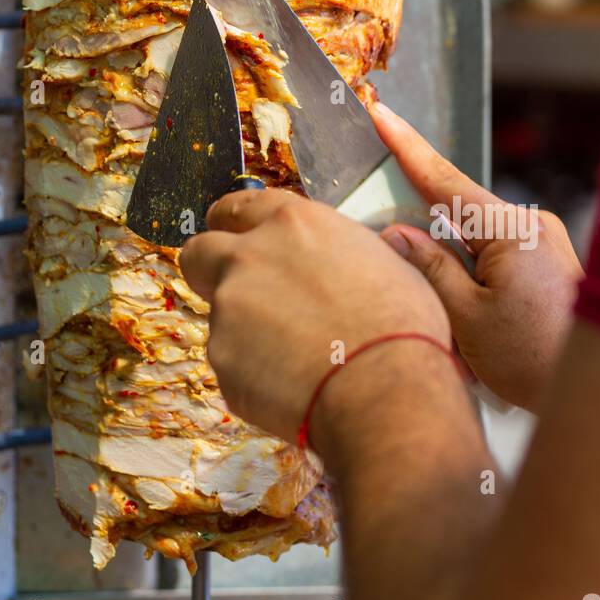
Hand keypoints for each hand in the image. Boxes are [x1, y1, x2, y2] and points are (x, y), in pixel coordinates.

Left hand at [180, 188, 449, 445]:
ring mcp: (228, 308)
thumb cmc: (400, 325)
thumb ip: (334, 250)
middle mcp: (249, 257)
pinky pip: (231, 361)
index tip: (232, 235)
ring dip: (245, 328)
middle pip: (200, 252)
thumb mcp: (379, 260)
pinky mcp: (222, 359)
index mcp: (291, 223)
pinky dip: (252, 371)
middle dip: (210, 269)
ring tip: (295, 355)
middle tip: (241, 293)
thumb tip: (330, 259)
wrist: (386, 393)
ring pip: (220, 313)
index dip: (231, 224)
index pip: (237, 207)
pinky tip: (292, 384)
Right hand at [369, 101, 582, 411]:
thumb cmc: (537, 360)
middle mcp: (529, 224)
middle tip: (393, 262)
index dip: (404, 145)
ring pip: (473, 241)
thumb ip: (427, 267)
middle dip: (422, 239)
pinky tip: (472, 331)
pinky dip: (473, 284)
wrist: (592, 386)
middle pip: (454, 213)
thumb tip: (394, 233)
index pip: (443, 178)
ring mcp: (541, 241)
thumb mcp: (466, 318)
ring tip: (453, 335)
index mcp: (509, 229)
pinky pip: (494, 258)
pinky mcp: (546, 261)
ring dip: (452, 275)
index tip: (379, 112)